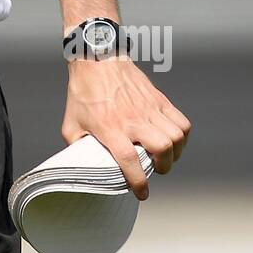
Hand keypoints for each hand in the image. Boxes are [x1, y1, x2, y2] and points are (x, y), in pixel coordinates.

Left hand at [62, 54, 190, 200]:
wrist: (97, 59)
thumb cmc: (82, 92)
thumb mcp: (71, 123)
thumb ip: (77, 146)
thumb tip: (83, 163)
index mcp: (110, 128)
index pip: (129, 160)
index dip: (138, 181)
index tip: (142, 193)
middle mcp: (132, 119)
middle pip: (161, 148)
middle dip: (163, 167)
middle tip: (156, 169)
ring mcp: (149, 108)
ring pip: (175, 137)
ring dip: (175, 153)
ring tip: (166, 156)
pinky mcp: (159, 99)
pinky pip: (182, 122)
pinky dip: (182, 136)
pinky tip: (174, 140)